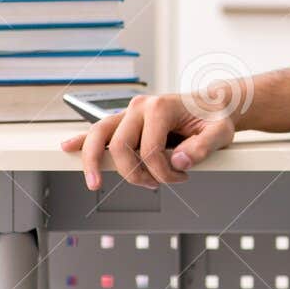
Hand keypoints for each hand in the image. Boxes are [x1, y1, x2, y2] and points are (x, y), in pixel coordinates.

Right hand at [59, 92, 235, 190]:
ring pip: (100, 134)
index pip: (150, 149)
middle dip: (134, 173)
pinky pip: (100, 130)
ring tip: (93, 182)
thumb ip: (203, 147)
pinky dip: (84, 139)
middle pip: (120, 145)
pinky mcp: (127, 120)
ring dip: (93, 160)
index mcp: (161, 107)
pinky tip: (69, 147)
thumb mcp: (220, 132)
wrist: (212, 103)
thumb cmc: (214, 116)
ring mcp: (130, 112)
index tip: (180, 177)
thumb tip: (179, 161)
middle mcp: (140, 106)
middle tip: (155, 185)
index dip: (163, 171)